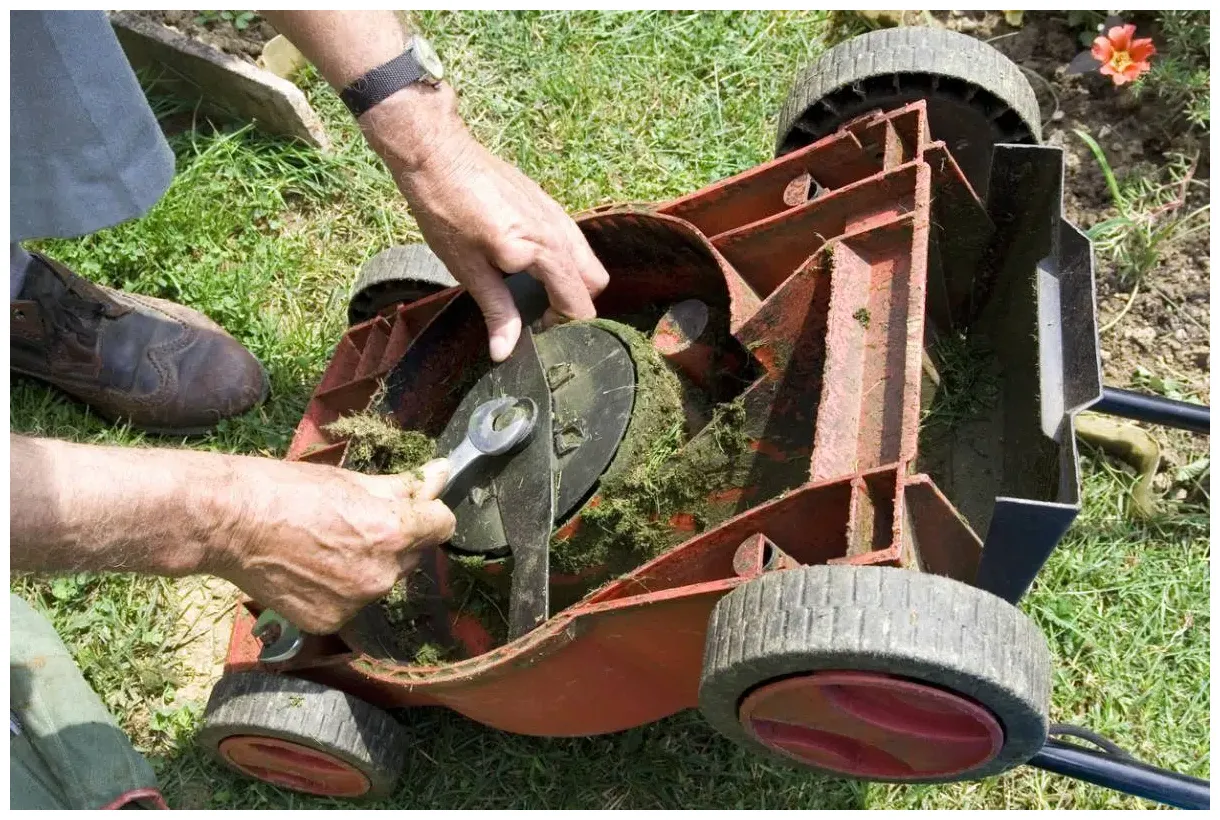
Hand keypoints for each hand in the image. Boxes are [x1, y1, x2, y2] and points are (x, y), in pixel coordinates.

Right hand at [216, 457, 455, 634]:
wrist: (230, 523)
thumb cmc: (286, 491)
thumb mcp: (352, 480)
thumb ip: (403, 486)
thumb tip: (442, 474)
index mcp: (393, 532)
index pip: (443, 525)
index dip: (428, 512)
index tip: (413, 507)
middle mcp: (382, 574)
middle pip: (411, 554)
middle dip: (394, 539)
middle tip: (353, 522)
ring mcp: (356, 602)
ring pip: (380, 579)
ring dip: (366, 565)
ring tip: (325, 544)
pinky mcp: (329, 621)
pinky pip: (350, 603)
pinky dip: (337, 589)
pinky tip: (309, 569)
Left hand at [362, 85, 609, 361]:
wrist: (437, 155)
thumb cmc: (446, 211)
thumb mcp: (468, 269)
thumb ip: (497, 311)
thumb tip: (505, 352)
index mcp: (542, 251)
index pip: (578, 303)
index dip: (564, 327)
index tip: (539, 333)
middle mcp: (559, 232)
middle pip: (594, 282)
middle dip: (576, 304)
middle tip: (541, 316)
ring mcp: (557, 213)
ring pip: (588, 259)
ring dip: (572, 281)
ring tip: (536, 292)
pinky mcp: (548, 203)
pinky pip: (573, 239)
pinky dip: (565, 260)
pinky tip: (531, 264)